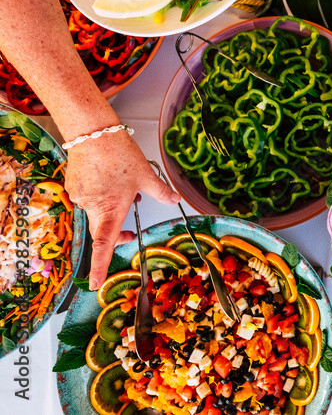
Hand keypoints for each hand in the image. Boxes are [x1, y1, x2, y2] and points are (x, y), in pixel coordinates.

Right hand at [65, 132, 179, 288]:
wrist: (93, 133)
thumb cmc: (119, 154)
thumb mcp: (147, 175)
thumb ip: (162, 192)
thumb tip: (174, 200)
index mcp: (110, 209)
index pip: (104, 245)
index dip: (100, 266)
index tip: (95, 284)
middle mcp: (91, 206)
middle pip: (103, 229)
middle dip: (117, 232)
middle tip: (131, 231)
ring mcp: (79, 196)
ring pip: (97, 211)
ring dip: (111, 207)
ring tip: (125, 188)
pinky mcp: (72, 186)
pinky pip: (89, 197)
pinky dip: (101, 195)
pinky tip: (109, 179)